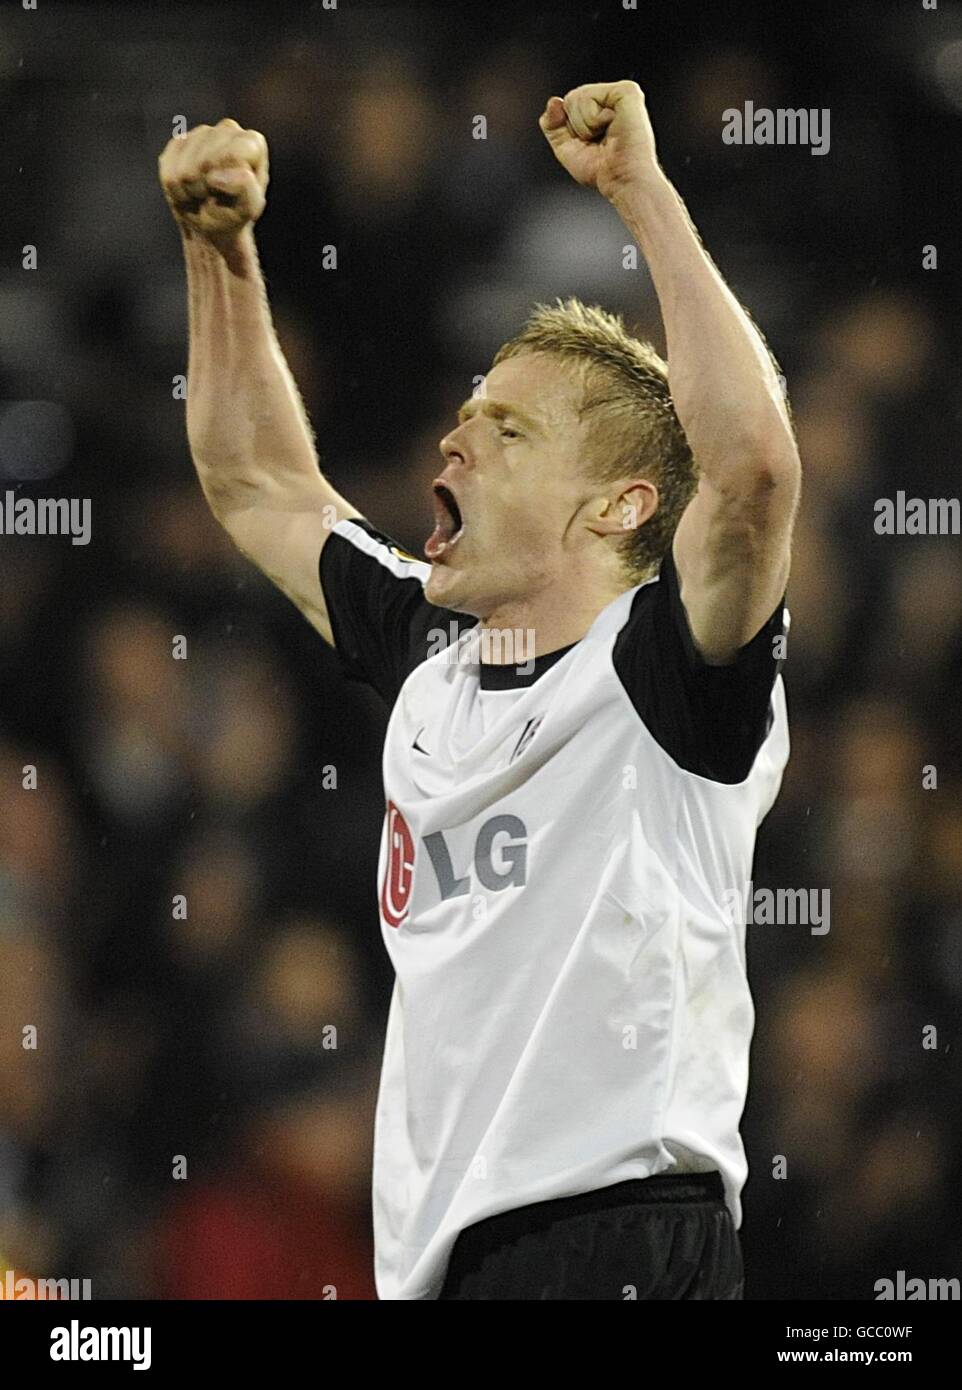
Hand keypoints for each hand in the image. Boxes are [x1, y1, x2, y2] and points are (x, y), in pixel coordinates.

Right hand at [159, 118, 267, 242]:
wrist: (211, 221)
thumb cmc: (234, 211)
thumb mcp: (248, 208)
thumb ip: (245, 190)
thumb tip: (217, 175)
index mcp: (252, 143)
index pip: (233, 154)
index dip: (226, 179)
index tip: (230, 191)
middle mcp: (228, 130)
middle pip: (205, 162)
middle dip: (207, 187)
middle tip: (215, 195)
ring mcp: (201, 133)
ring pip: (185, 170)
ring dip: (192, 191)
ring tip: (203, 194)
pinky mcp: (178, 142)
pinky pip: (169, 172)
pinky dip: (177, 190)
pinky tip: (188, 189)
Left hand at [539, 81, 658, 201]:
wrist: (623, 181)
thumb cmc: (603, 171)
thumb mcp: (566, 149)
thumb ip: (552, 124)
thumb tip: (553, 101)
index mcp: (601, 110)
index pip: (567, 106)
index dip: (570, 130)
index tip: (590, 145)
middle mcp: (611, 99)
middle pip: (569, 99)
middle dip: (576, 128)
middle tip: (599, 142)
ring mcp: (620, 92)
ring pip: (576, 97)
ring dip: (584, 126)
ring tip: (607, 136)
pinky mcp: (626, 90)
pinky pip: (588, 96)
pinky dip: (592, 119)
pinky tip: (611, 127)